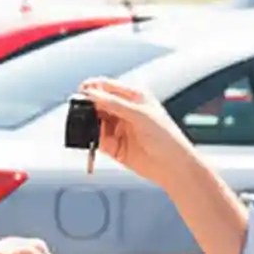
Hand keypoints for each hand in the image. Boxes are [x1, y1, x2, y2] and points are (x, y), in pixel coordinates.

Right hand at [78, 77, 193, 186]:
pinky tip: (91, 139)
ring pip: (94, 121)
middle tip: (79, 109)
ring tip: (87, 126)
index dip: (92, 87)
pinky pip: (96, 139)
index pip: (107, 86)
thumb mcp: (139, 115)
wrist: (173, 167)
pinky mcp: (114, 146)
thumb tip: (91, 93)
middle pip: (97, 103)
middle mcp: (125, 111)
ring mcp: (118, 129)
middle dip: (88, 105)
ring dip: (88, 123)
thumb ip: (114, 104)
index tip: (81, 91)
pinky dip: (91, 138)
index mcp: (134, 97)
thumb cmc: (166, 138)